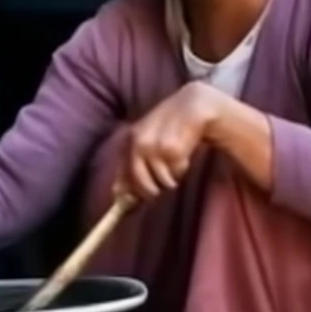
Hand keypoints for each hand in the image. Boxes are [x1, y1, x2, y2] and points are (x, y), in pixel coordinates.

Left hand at [118, 82, 221, 199]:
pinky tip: (184, 154)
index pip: (122, 176)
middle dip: (152, 190)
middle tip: (163, 184)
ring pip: (162, 181)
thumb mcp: (147, 140)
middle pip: (142, 185)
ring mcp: (155, 147)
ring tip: (175, 161)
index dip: (128, 193)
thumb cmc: (169, 125)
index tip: (132, 206)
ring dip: (170, 177)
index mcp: (129, 140)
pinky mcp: (172, 150)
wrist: (192, 105)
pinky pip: (176, 173)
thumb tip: (117, 194)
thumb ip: (132, 164)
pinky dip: (182, 168)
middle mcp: (138, 143)